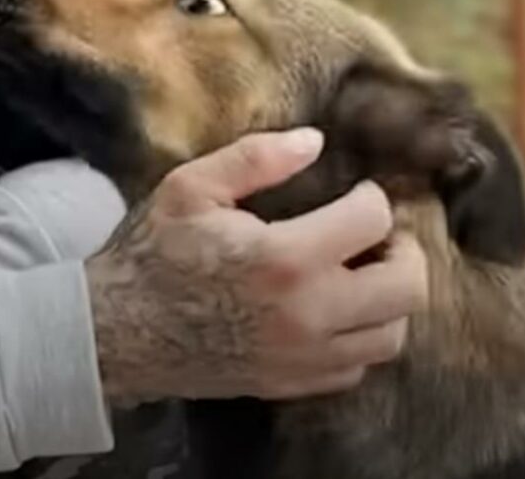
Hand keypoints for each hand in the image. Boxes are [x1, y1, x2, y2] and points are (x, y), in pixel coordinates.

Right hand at [84, 128, 426, 404]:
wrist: (116, 331)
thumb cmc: (152, 253)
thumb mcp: (191, 187)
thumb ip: (256, 159)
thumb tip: (314, 141)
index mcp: (286, 258)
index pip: (373, 221)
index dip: (374, 197)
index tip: (357, 192)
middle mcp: (309, 314)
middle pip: (408, 288)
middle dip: (404, 251)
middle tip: (378, 234)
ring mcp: (304, 357)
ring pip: (392, 334)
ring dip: (388, 299)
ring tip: (360, 272)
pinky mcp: (293, 383)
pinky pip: (358, 366)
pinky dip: (360, 337)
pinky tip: (333, 310)